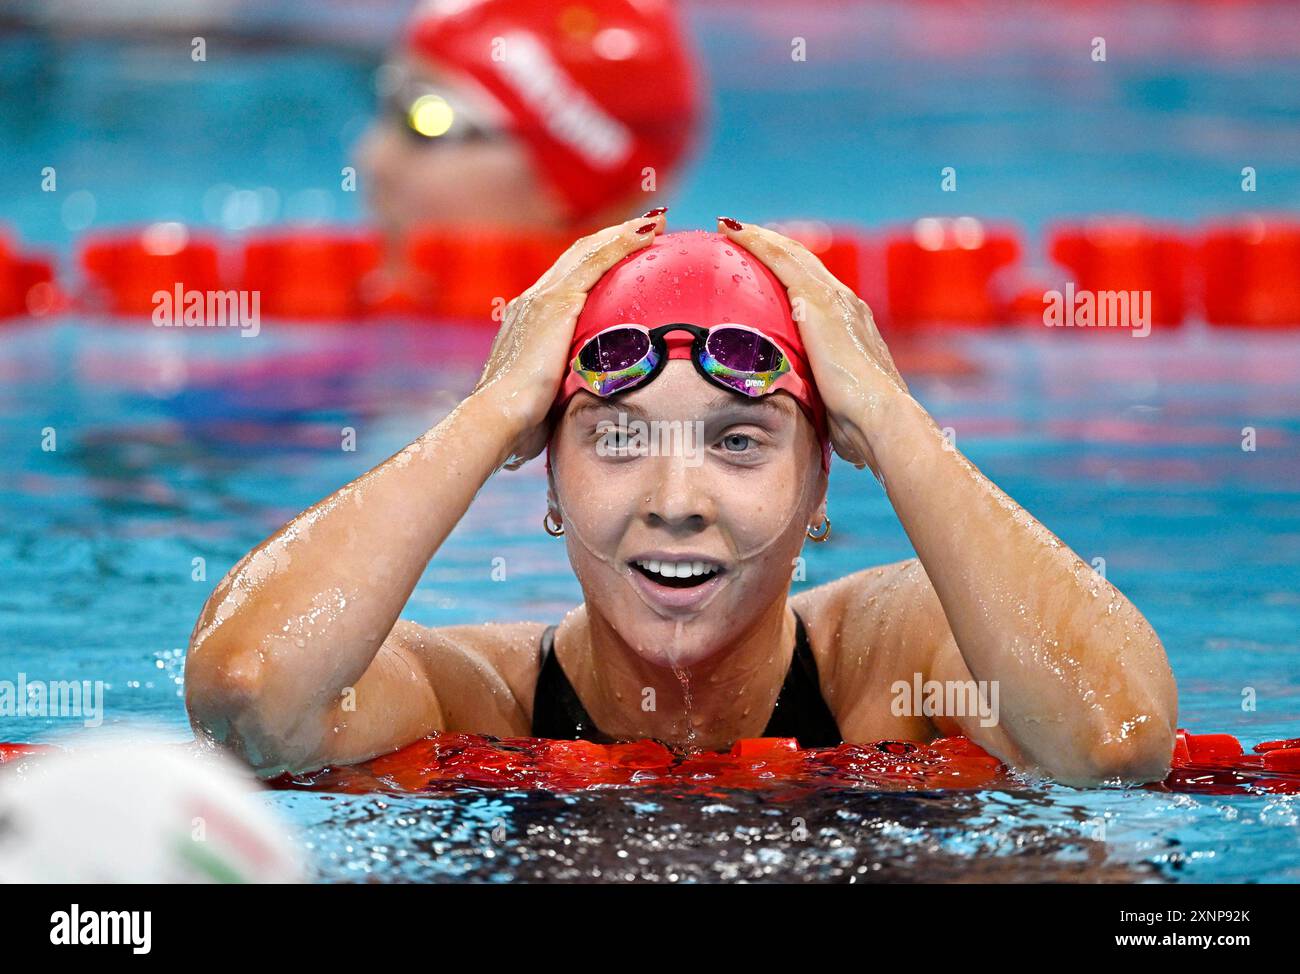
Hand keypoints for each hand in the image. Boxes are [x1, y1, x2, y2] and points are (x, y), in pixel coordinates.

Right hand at [472, 211, 666, 467]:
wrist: (498, 417)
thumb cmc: (518, 425)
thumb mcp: (546, 402)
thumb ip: (564, 396)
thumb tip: (581, 416)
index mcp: (528, 322)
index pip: (568, 282)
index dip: (596, 264)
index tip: (624, 259)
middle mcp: (532, 301)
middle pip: (578, 256)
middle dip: (613, 238)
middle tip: (649, 229)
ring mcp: (543, 298)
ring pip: (588, 251)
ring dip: (623, 233)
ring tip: (656, 223)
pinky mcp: (557, 303)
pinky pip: (596, 261)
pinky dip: (623, 242)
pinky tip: (649, 233)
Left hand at [716, 217, 909, 470]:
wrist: (881, 418)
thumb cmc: (862, 427)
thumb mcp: (837, 409)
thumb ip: (824, 403)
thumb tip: (817, 423)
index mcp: (851, 328)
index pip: (815, 291)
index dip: (790, 274)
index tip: (767, 267)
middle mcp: (846, 305)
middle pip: (803, 263)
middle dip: (773, 246)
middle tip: (742, 234)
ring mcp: (833, 299)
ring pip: (791, 254)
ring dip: (761, 237)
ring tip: (732, 226)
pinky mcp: (817, 302)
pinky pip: (780, 259)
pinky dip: (757, 242)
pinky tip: (733, 232)